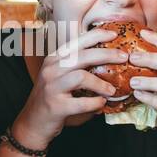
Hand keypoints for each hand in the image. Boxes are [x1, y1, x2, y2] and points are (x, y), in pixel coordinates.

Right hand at [11, 26, 126, 147]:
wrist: (32, 122)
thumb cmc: (51, 98)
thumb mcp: (59, 76)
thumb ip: (76, 66)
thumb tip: (106, 57)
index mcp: (53, 59)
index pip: (76, 41)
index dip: (97, 35)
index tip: (114, 34)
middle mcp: (51, 70)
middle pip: (82, 56)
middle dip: (106, 54)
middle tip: (124, 57)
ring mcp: (52, 87)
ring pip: (81, 77)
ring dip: (101, 83)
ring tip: (112, 90)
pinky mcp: (56, 106)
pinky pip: (81, 103)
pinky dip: (95, 103)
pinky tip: (101, 104)